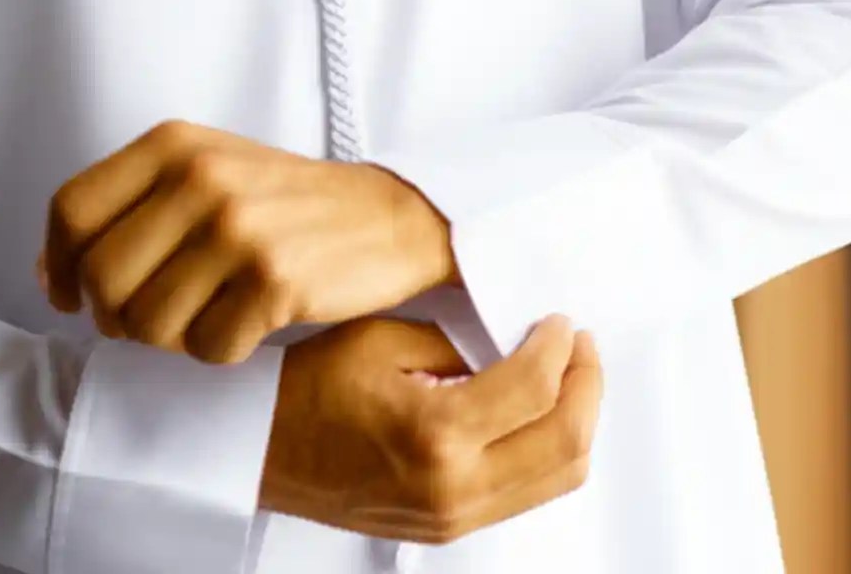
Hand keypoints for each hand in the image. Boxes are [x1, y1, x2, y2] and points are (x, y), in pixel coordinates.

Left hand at [40, 121, 455, 362]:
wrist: (388, 218)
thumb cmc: (289, 204)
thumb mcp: (207, 173)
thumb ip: (130, 210)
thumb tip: (50, 273)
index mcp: (174, 145)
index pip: (72, 212)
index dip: (59, 266)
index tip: (71, 295)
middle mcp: (200, 179)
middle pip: (102, 279)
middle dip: (118, 315)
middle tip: (154, 317)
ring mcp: (237, 229)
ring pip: (148, 324)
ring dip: (174, 337)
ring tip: (210, 314)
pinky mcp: (274, 280)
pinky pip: (207, 348)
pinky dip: (223, 350)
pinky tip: (249, 324)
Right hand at [262, 315, 602, 543]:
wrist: (262, 450)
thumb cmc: (308, 392)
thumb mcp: (382, 341)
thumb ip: (459, 339)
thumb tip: (518, 338)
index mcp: (434, 433)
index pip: (536, 387)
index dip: (561, 346)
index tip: (559, 322)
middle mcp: (452, 486)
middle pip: (567, 441)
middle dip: (588, 383)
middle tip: (580, 347)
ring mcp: (453, 516)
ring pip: (560, 477)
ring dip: (578, 420)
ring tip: (568, 378)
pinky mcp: (449, 528)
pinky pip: (530, 494)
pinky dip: (549, 451)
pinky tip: (538, 416)